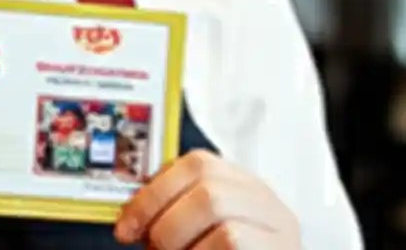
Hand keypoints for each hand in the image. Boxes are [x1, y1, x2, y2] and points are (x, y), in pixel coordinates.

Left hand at [114, 150, 300, 248]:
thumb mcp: (201, 230)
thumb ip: (176, 214)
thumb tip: (130, 217)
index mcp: (240, 183)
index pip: (197, 164)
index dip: (153, 193)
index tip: (126, 227)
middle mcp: (263, 198)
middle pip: (206, 186)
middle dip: (165, 221)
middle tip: (152, 247)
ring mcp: (278, 225)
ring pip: (216, 207)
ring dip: (180, 239)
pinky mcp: (279, 248)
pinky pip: (231, 241)